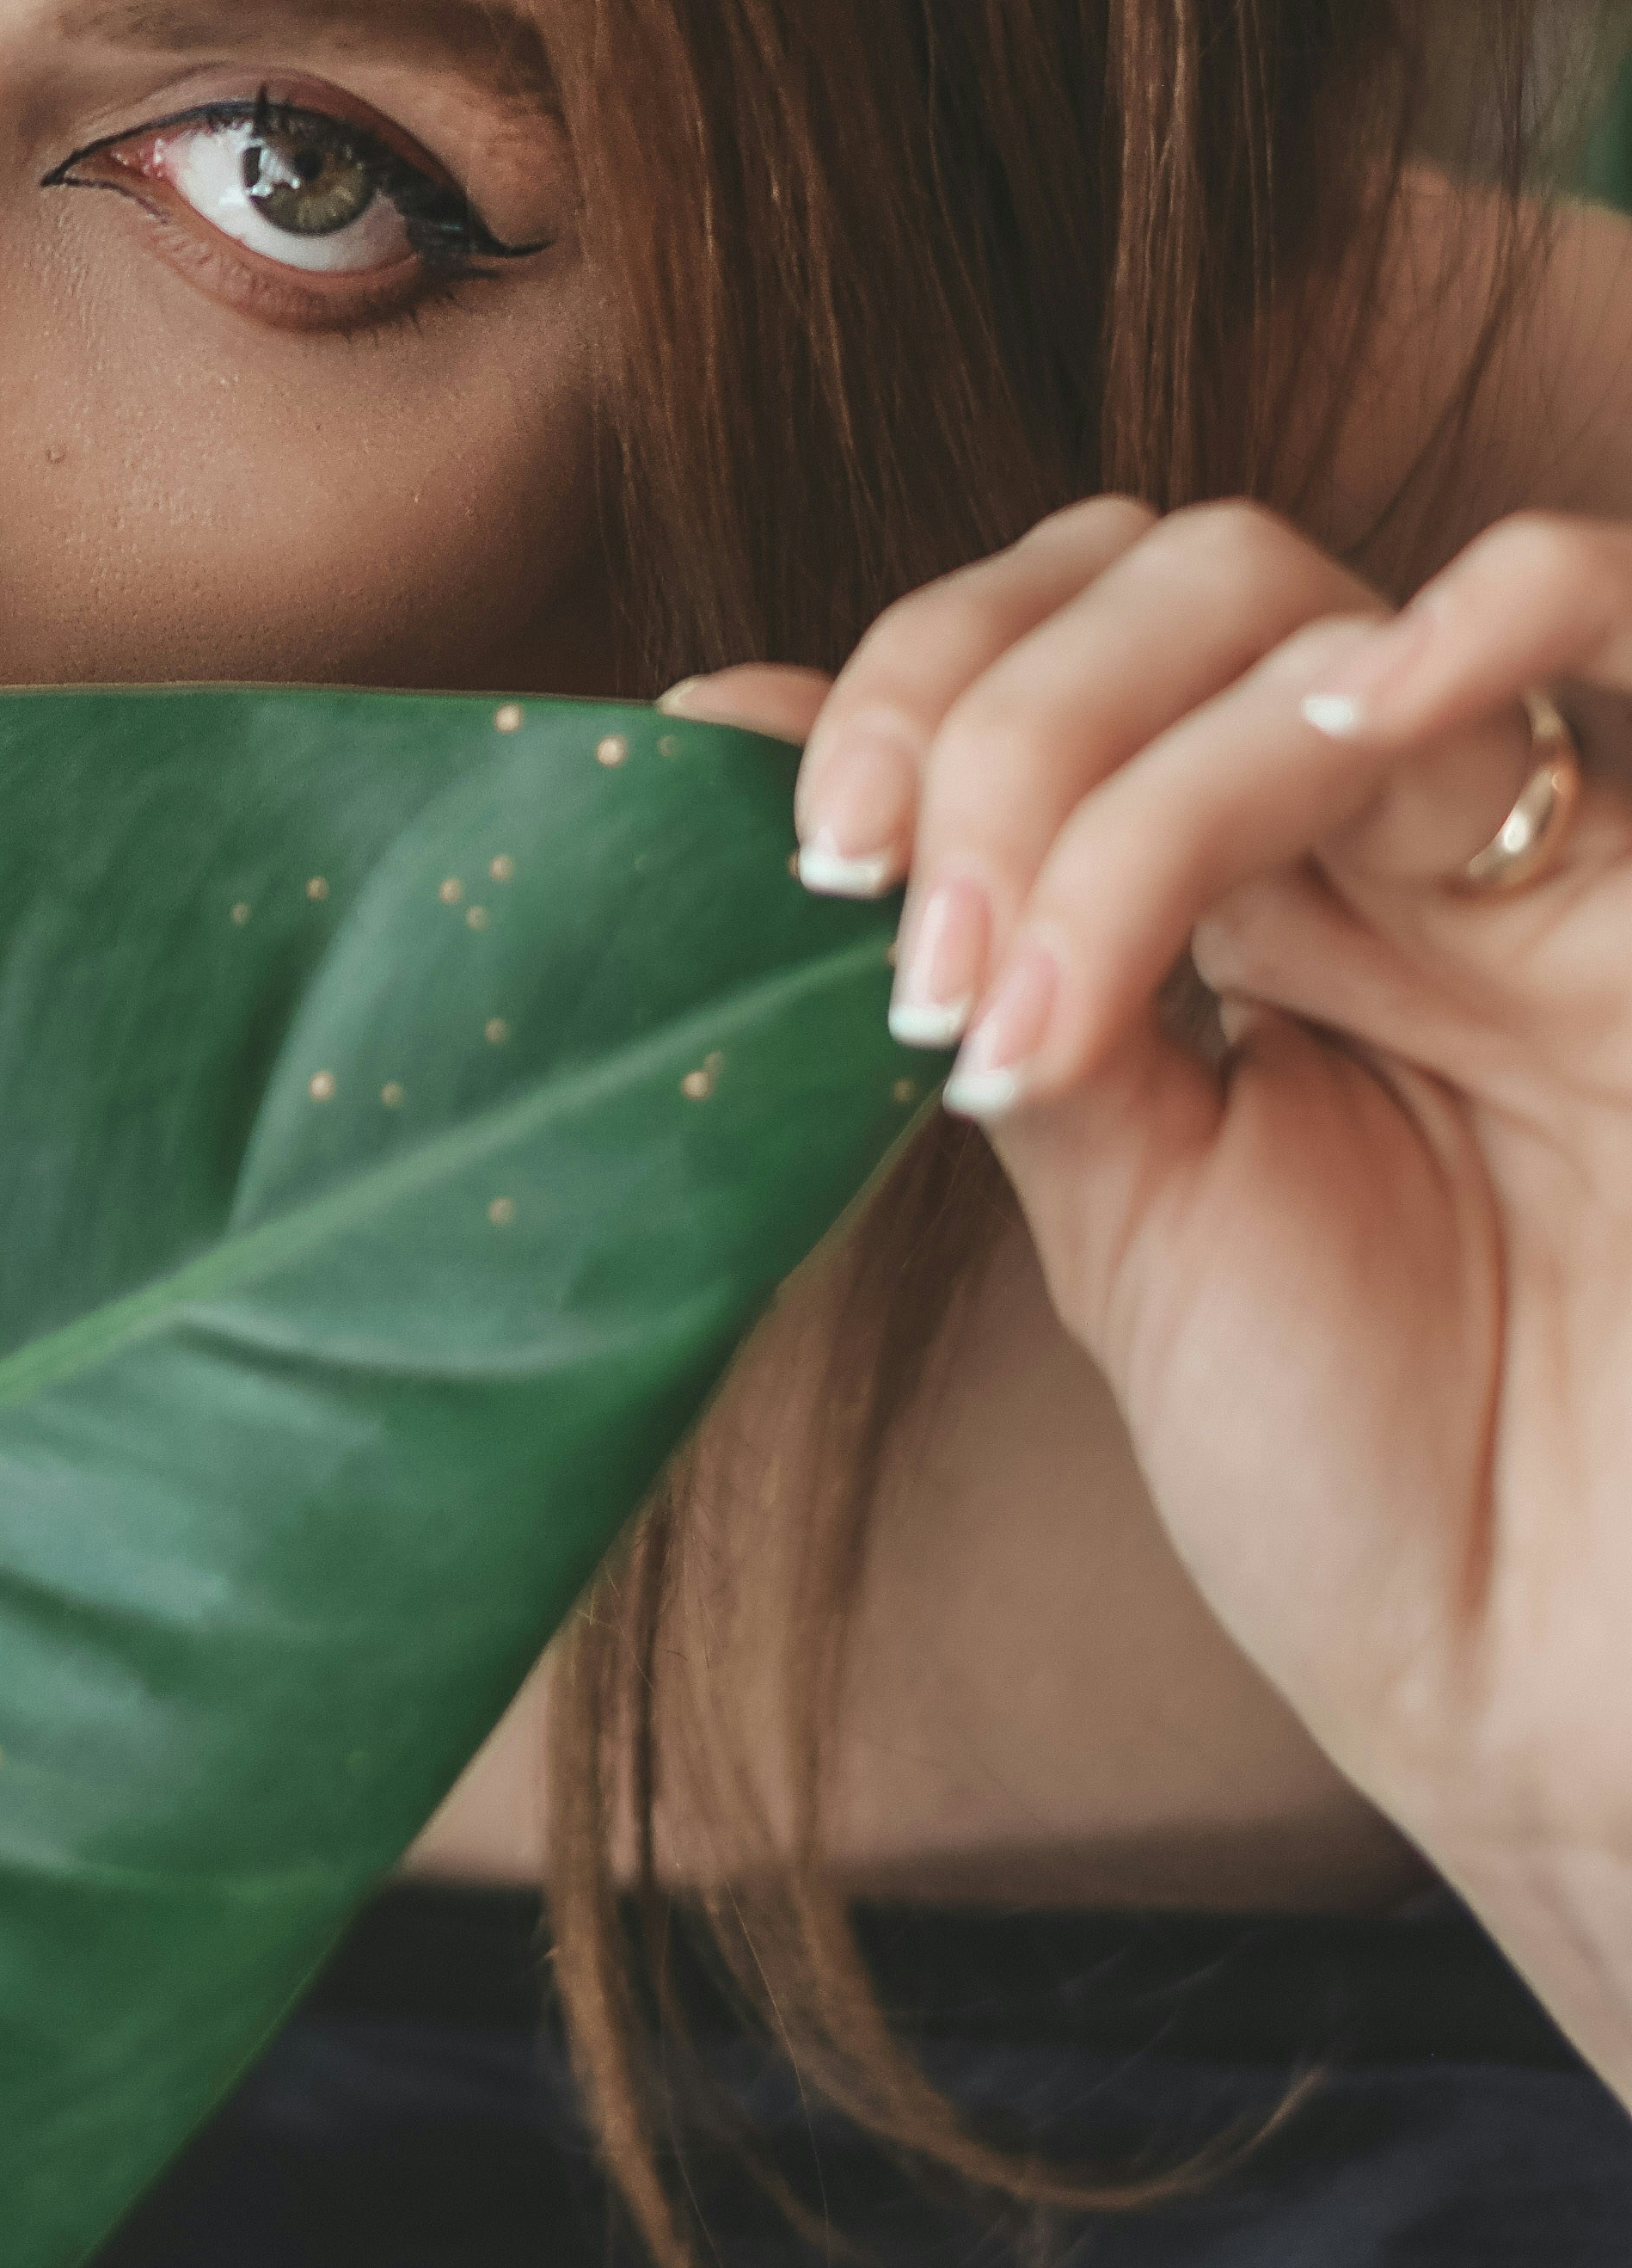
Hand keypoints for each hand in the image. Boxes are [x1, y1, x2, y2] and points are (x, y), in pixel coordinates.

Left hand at [684, 498, 1631, 2098]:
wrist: (1555, 1690)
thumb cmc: (1365, 1487)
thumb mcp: (1121, 1209)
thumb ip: (986, 965)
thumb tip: (724, 726)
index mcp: (1239, 889)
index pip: (1062, 625)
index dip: (910, 686)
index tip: (804, 858)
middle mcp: (1383, 836)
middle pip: (1171, 576)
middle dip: (992, 716)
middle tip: (913, 934)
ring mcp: (1533, 857)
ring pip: (1305, 621)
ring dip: (1115, 758)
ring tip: (1036, 981)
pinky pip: (1617, 618)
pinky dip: (1498, 606)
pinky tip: (1357, 703)